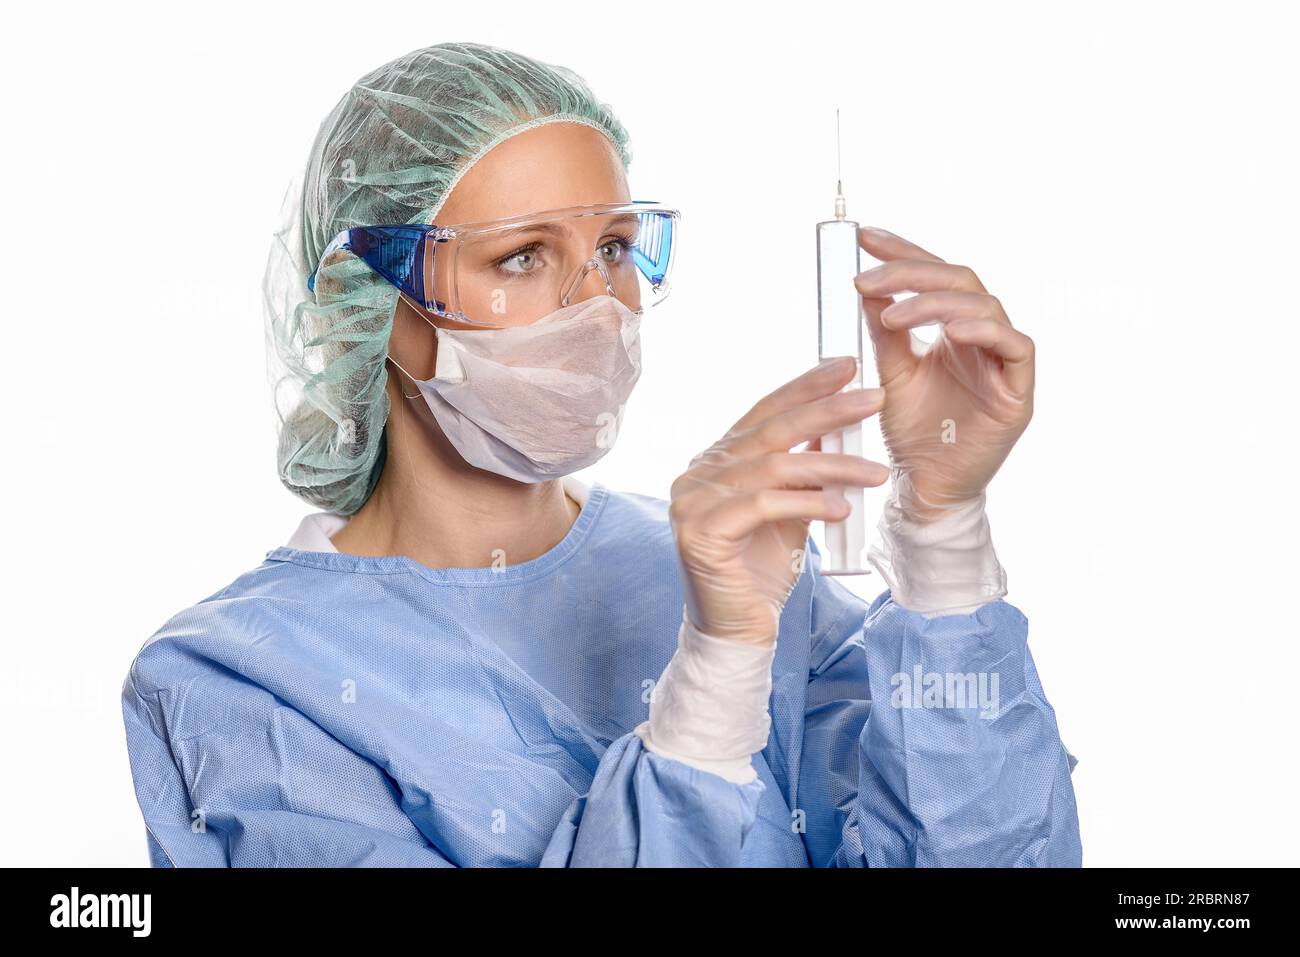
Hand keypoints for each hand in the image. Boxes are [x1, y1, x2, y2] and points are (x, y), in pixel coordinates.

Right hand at [668, 359, 889, 644]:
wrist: (737, 630)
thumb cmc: (763, 570)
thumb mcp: (790, 509)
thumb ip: (803, 470)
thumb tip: (838, 427)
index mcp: (716, 460)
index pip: (764, 412)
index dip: (805, 387)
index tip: (847, 366)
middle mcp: (698, 472)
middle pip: (771, 431)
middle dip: (828, 410)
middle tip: (875, 397)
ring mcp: (692, 500)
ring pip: (774, 467)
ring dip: (833, 466)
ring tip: (878, 471)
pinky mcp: (700, 531)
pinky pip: (764, 505)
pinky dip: (809, 503)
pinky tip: (843, 508)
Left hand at [854, 227, 1035, 521]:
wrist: (926, 487)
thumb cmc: (912, 434)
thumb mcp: (890, 374)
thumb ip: (884, 333)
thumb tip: (866, 286)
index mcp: (952, 329)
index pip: (932, 277)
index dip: (902, 252)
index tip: (864, 237)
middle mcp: (982, 337)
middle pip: (959, 281)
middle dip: (912, 272)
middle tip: (869, 277)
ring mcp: (1003, 360)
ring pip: (984, 306)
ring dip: (936, 303)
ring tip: (892, 316)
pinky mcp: (1018, 389)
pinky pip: (1014, 345)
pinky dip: (981, 330)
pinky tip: (947, 332)